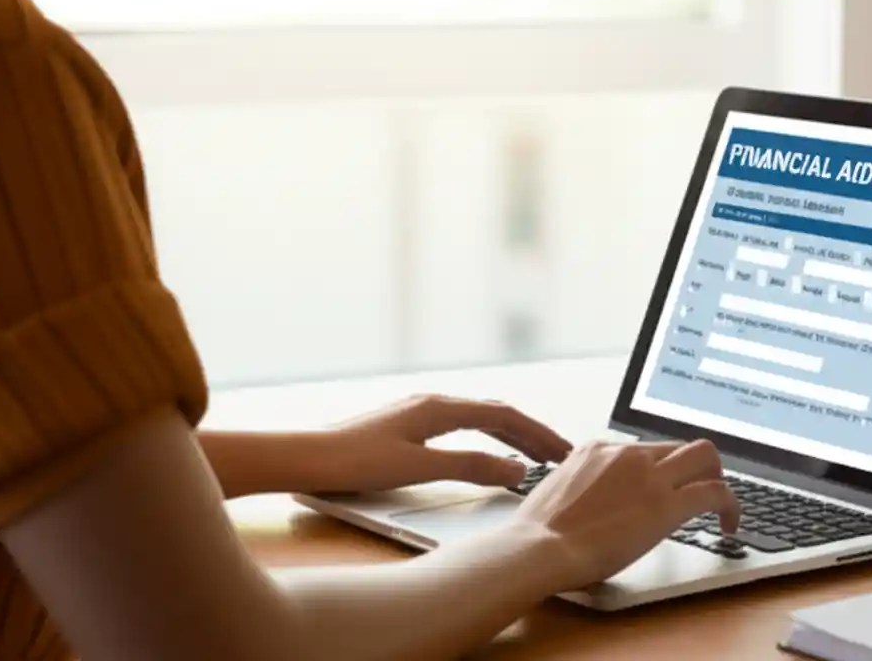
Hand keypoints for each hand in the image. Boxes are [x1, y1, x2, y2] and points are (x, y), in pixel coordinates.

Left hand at [319, 394, 571, 492]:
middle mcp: (433, 403)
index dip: (538, 434)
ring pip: (478, 418)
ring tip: (533, 453)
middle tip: (560, 454)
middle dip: (531, 433)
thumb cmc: (356, 461)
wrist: (306, 457)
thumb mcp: (420, 467)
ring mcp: (419, 413)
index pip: (504, 416)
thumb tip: (516, 467)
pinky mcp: (406, 426)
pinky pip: (461, 425)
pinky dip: (486, 436)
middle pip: (495, 413)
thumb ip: (470, 466)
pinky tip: (486, 448)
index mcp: (440, 408)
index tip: (564, 451)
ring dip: (509, 434)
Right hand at [512, 439, 740, 590]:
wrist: (540, 547)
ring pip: (704, 456)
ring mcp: (650, 475)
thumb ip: (581, 487)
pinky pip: (715, 493)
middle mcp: (628, 453)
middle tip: (701, 492)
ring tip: (722, 506)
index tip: (665, 487)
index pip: (645, 449)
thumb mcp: (557, 491)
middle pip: (679, 446)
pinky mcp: (667, 504)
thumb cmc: (539, 532)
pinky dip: (731, 505)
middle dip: (695, 468)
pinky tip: (730, 525)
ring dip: (717, 477)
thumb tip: (590, 501)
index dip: (661, 470)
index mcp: (599, 449)